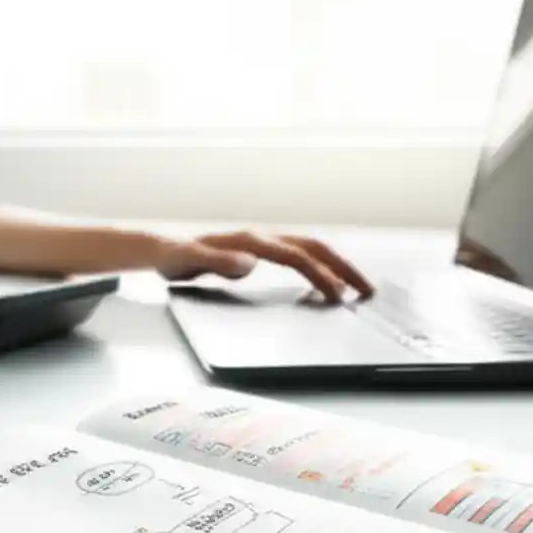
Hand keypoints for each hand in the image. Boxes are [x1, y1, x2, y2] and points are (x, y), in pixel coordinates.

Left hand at [155, 231, 373, 302]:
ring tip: (358, 288)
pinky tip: (325, 286)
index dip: (319, 274)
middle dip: (343, 266)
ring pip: (310, 248)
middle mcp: (261, 237)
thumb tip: (249, 263)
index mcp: (250, 241)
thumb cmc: (176, 257)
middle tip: (368, 290)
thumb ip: (217, 262)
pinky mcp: (260, 249)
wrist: (164, 248)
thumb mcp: (190, 261)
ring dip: (336, 266)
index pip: (296, 256)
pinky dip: (319, 267)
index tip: (338, 295)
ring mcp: (263, 242)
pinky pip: (298, 255)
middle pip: (314, 246)